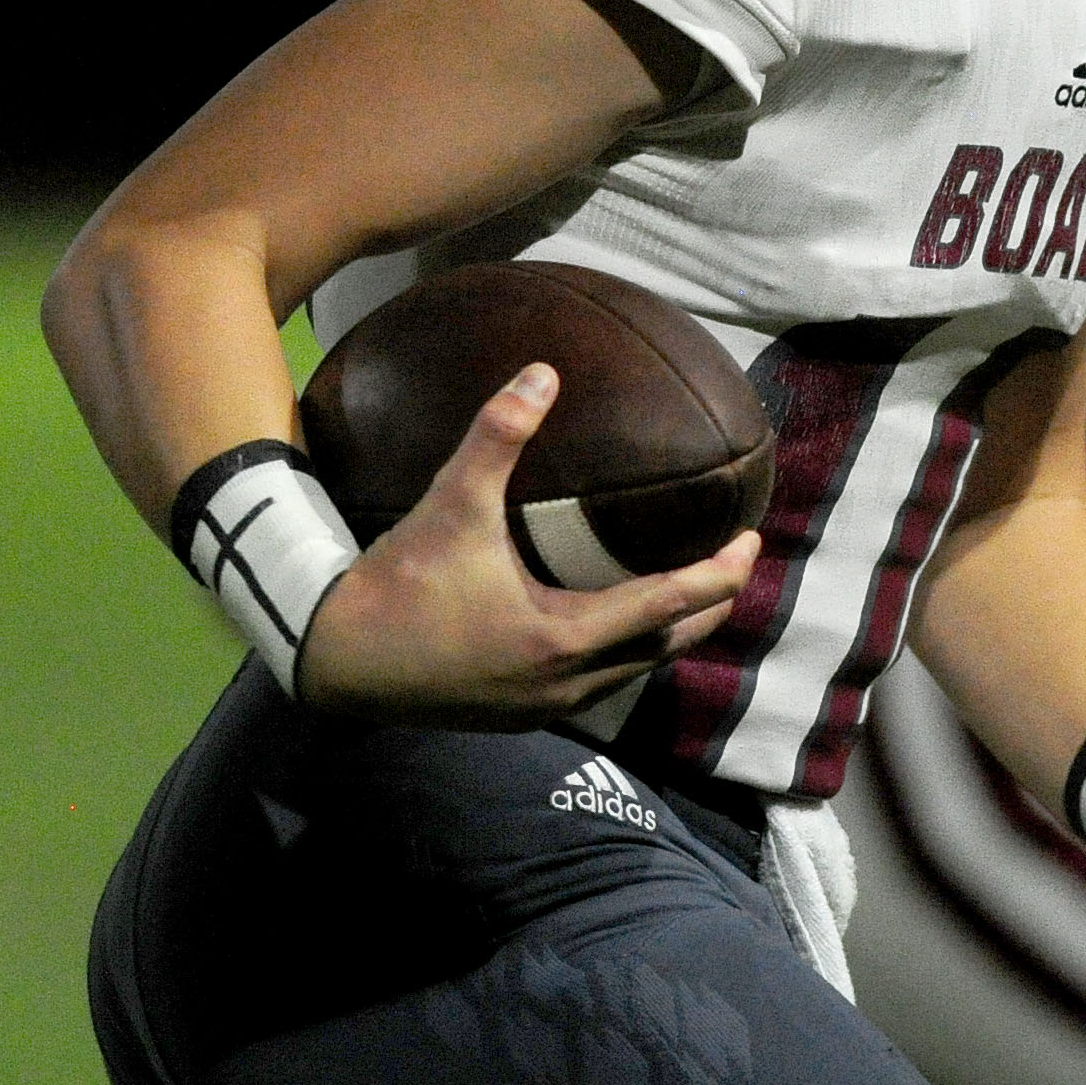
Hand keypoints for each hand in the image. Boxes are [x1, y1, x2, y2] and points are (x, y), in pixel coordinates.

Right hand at [297, 363, 758, 727]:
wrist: (333, 660)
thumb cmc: (399, 582)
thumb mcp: (452, 503)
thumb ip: (497, 436)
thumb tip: (541, 373)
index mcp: (565, 636)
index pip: (671, 605)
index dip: (720, 574)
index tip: (752, 541)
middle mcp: (566, 681)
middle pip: (667, 646)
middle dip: (709, 604)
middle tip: (737, 559)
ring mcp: (543, 705)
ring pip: (634, 671)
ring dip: (669, 632)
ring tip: (693, 587)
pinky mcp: (518, 712)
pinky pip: (598, 683)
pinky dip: (627, 651)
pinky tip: (619, 622)